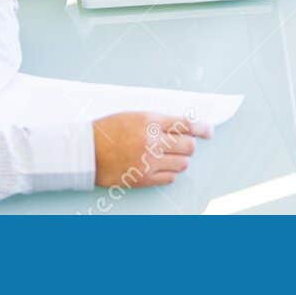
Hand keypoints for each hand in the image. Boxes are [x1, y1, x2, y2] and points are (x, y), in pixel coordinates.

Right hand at [92, 112, 211, 187]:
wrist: (86, 151)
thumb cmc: (108, 130)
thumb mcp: (134, 116)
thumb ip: (158, 121)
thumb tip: (182, 126)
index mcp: (150, 121)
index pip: (186, 124)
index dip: (202, 128)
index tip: (209, 131)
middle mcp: (152, 141)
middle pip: (188, 146)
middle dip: (189, 145)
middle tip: (183, 145)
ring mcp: (148, 161)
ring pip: (182, 163)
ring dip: (179, 159)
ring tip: (168, 157)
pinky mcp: (143, 178)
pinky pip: (170, 178)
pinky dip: (169, 173)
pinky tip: (161, 168)